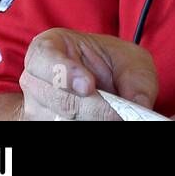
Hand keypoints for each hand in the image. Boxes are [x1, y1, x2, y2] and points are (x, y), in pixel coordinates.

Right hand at [18, 28, 158, 120]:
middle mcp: (34, 79)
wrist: (107, 81)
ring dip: (89, 117)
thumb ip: (134, 80)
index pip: (45, 59)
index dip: (65, 73)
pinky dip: (86, 122)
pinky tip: (102, 118)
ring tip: (113, 113)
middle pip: (56, 97)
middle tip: (115, 111)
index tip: (88, 85)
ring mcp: (35, 107)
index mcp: (46, 49)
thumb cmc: (112, 64)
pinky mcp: (43, 123)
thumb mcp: (130, 61)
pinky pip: (60, 126)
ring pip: (59, 119)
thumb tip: (140, 105)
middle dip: (90, 106)